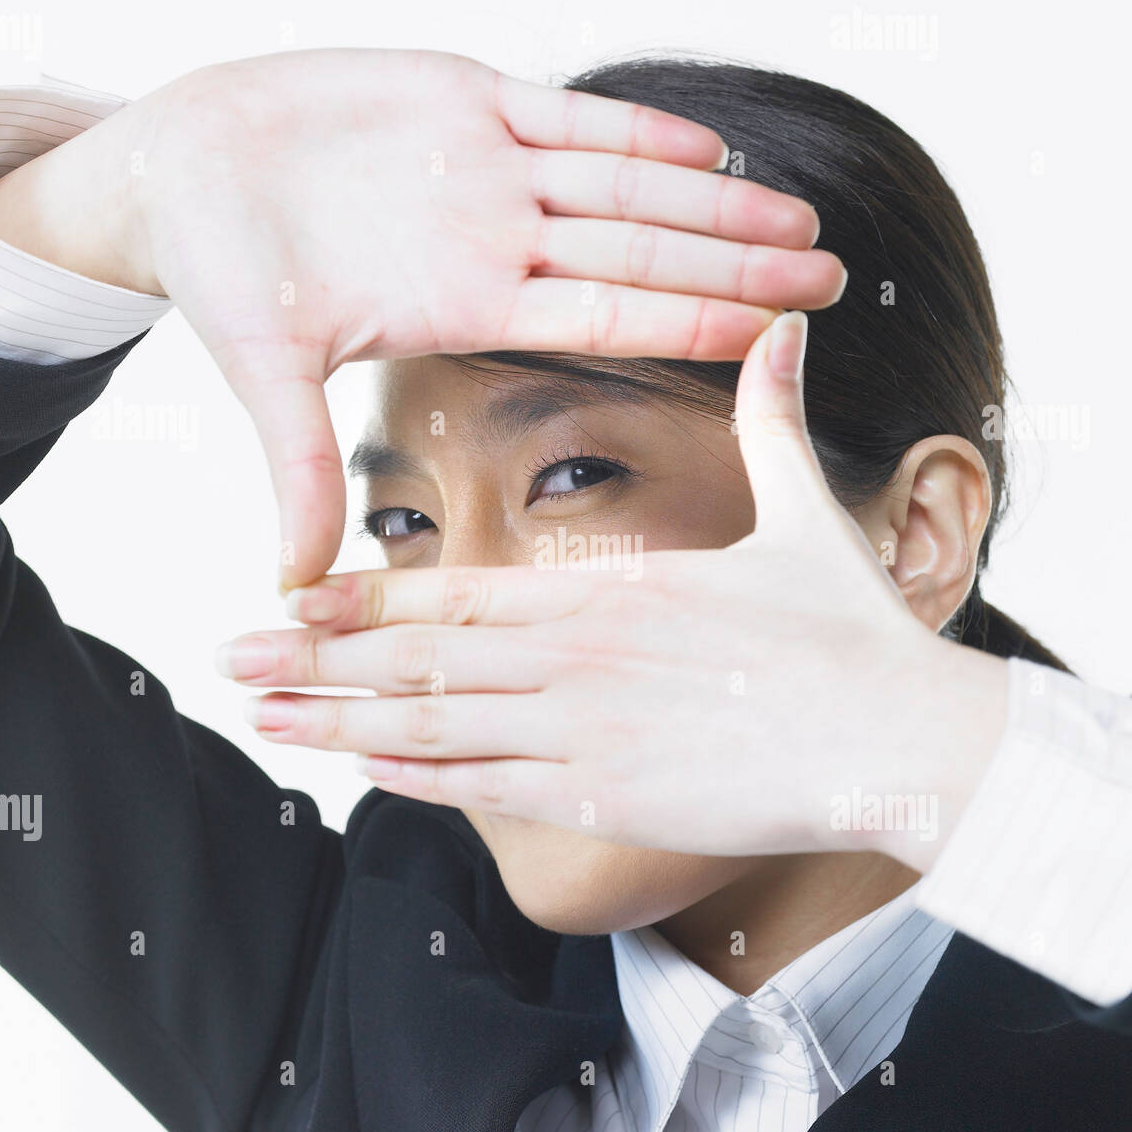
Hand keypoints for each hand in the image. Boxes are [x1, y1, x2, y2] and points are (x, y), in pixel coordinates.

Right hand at [0, 48, 843, 585]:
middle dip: (738, 263)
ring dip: (714, 198)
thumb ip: (298, 465)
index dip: (693, 322)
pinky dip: (635, 126)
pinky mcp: (460, 98)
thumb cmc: (223, 273)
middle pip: (644, 254)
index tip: (777, 334)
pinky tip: (709, 144)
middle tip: (832, 276)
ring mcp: (488, 170)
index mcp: (471, 306)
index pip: (607, 318)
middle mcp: (497, 242)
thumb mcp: (263, 372)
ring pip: (627, 183)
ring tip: (799, 213)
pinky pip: (566, 115)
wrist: (183, 173)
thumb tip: (291, 580)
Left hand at [215, 311, 1006, 868]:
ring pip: (433, 733)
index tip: (291, 596)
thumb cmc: (851, 635)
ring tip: (264, 719)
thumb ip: (770, 424)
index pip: (457, 596)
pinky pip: (491, 793)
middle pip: (417, 664)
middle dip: (314, 664)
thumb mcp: (804, 518)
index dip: (364, 600)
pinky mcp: (612, 803)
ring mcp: (586, 739)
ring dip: (339, 728)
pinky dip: (418, 782)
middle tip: (227, 660)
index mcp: (612, 595)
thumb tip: (787, 328)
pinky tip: (361, 775)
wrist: (903, 741)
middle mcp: (578, 664)